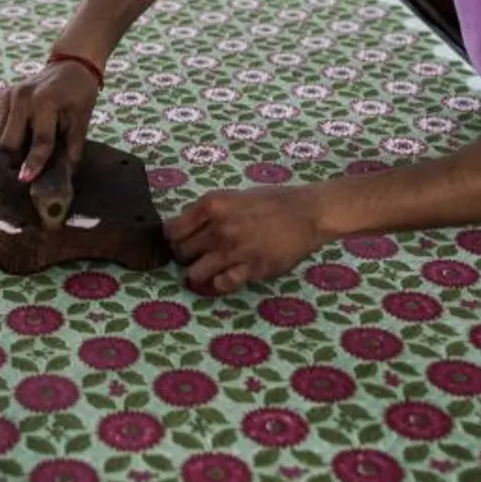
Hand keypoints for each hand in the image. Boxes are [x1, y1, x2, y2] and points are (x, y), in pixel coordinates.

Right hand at [0, 58, 99, 182]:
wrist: (69, 67)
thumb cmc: (78, 96)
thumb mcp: (81, 122)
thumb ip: (71, 149)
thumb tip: (63, 177)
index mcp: (46, 102)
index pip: (39, 140)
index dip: (33, 162)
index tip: (25, 179)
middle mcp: (23, 97)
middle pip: (9, 142)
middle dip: (17, 158)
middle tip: (30, 163)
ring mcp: (9, 95)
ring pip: (0, 136)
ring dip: (13, 147)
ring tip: (29, 144)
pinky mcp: (2, 95)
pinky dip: (9, 134)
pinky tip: (23, 130)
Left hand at [165, 187, 332, 294]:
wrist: (307, 213)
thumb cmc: (272, 201)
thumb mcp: (234, 197)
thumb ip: (210, 212)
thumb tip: (186, 228)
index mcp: (212, 205)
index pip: (172, 231)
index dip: (173, 239)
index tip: (180, 243)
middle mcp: (218, 228)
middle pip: (181, 253)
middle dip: (185, 257)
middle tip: (195, 258)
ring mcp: (234, 250)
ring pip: (195, 273)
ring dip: (197, 275)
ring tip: (205, 273)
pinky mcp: (251, 269)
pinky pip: (221, 284)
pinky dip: (219, 284)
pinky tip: (226, 277)